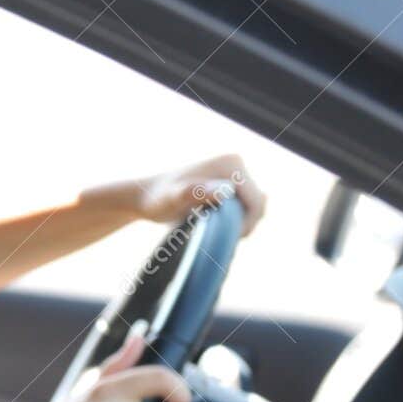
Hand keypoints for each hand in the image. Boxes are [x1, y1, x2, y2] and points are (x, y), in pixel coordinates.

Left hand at [111, 153, 266, 235]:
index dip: (246, 224)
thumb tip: (226, 191)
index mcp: (231, 163)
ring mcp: (233, 172)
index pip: (256, 201)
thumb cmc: (157, 199)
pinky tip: (215, 226)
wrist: (145, 196)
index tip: (224, 238)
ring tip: (213, 230)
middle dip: (243, 224)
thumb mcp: (174, 198)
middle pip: (257, 204)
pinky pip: (244, 206)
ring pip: (252, 207)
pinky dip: (235, 220)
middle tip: (216, 237)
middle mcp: (236, 163)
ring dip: (239, 223)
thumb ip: (196, 193)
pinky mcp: (229, 183)